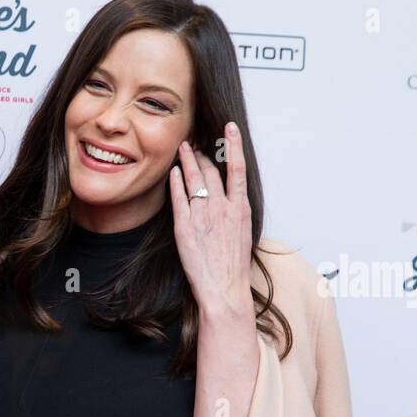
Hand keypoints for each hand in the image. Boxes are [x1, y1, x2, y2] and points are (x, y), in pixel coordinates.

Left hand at [169, 122, 253, 318]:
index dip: (233, 145)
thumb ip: (234, 213)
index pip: (237, 168)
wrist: (223, 288)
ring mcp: (203, 216)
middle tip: (194, 145)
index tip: (229, 128)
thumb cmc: (232, 266)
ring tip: (182, 149)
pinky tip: (173, 173)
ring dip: (188, 161)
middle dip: (202, 155)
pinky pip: (179, 197)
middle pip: (211, 170)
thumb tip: (228, 200)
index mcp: (240, 208)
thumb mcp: (242, 234)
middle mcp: (222, 208)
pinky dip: (176, 181)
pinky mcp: (185, 226)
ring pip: (195, 179)